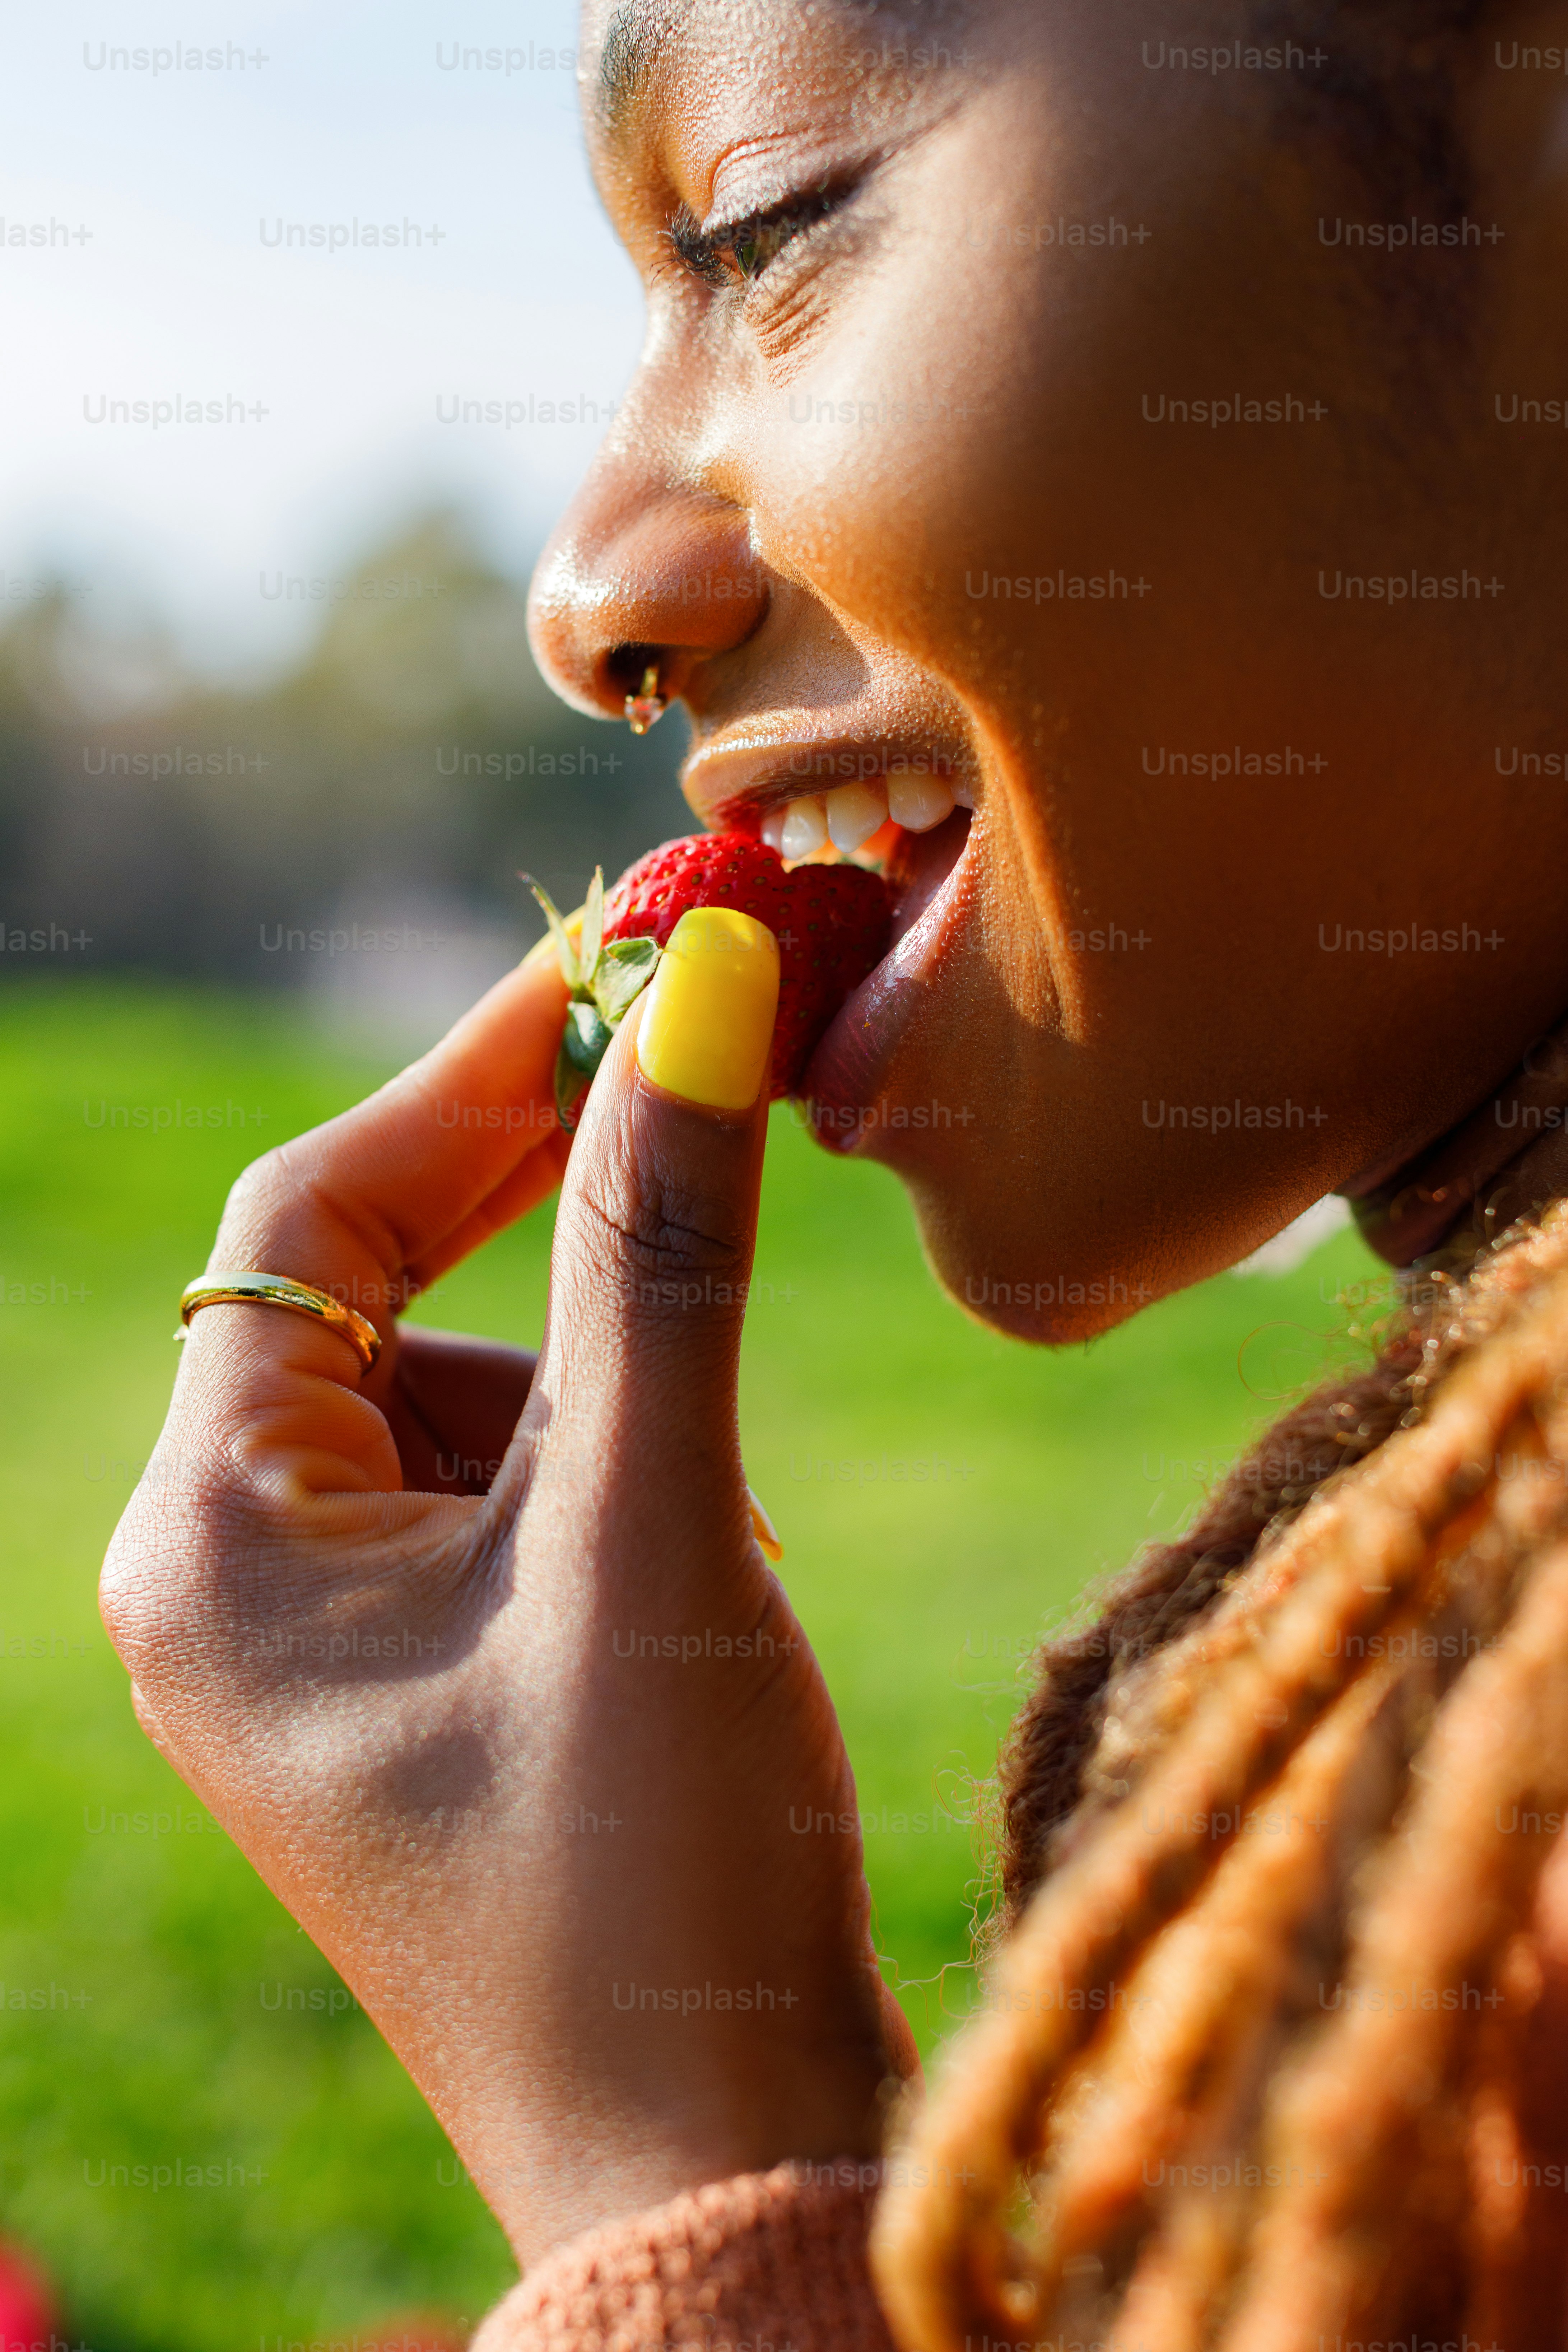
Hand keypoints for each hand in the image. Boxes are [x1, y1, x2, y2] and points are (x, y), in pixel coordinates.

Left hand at [100, 925, 914, 2263]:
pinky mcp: (416, 1674)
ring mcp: (323, 1636)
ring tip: (705, 1535)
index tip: (626, 953)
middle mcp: (230, 1581)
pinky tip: (692, 1585)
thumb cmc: (654, 1867)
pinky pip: (504, 1491)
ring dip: (611, 1394)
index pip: (317, 1217)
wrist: (712, 2161)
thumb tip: (707, 979)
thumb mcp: (652, 1521)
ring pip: (468, 1393)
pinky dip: (615, 1479)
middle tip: (695, 1068)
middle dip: (543, 1202)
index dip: (475, 1071)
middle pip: (377, 1295)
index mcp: (210, 1545)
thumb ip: (666, 1242)